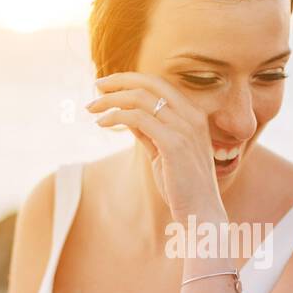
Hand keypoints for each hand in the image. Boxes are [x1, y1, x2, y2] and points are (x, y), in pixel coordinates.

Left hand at [86, 72, 224, 223]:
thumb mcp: (164, 151)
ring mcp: (185, 128)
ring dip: (111, 100)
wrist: (201, 212)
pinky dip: (116, 117)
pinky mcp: (174, 143)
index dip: (130, 79)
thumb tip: (127, 114)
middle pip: (150, 83)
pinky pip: (138, 119)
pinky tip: (102, 124)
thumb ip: (150, 130)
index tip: (107, 85)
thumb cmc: (182, 185)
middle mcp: (192, 115)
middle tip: (95, 86)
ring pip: (140, 98)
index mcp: (193, 114)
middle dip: (119, 81)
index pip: (159, 84)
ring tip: (92, 108)